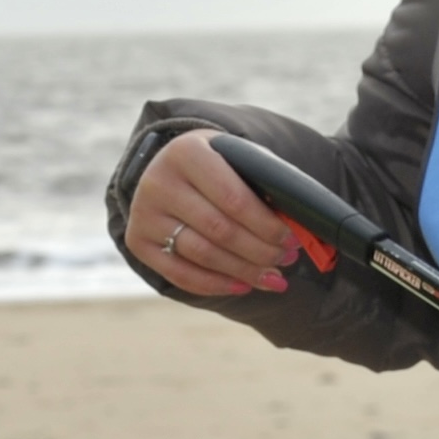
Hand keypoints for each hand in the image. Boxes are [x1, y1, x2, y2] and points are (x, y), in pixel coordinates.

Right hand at [127, 131, 306, 297]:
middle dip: (260, 251)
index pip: (234, 199)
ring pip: (202, 255)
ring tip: (273, 278)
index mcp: (188, 152)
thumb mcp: (238, 159)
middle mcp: (159, 181)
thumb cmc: (217, 165)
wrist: (169, 166)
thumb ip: (265, 185)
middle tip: (286, 260)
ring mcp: (144, 213)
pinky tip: (243, 286)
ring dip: (243, 272)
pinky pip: (180, 274)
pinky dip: (216, 284)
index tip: (292, 239)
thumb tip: (300, 226)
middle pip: (219, 230)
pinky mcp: (138, 241)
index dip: (267, 225)